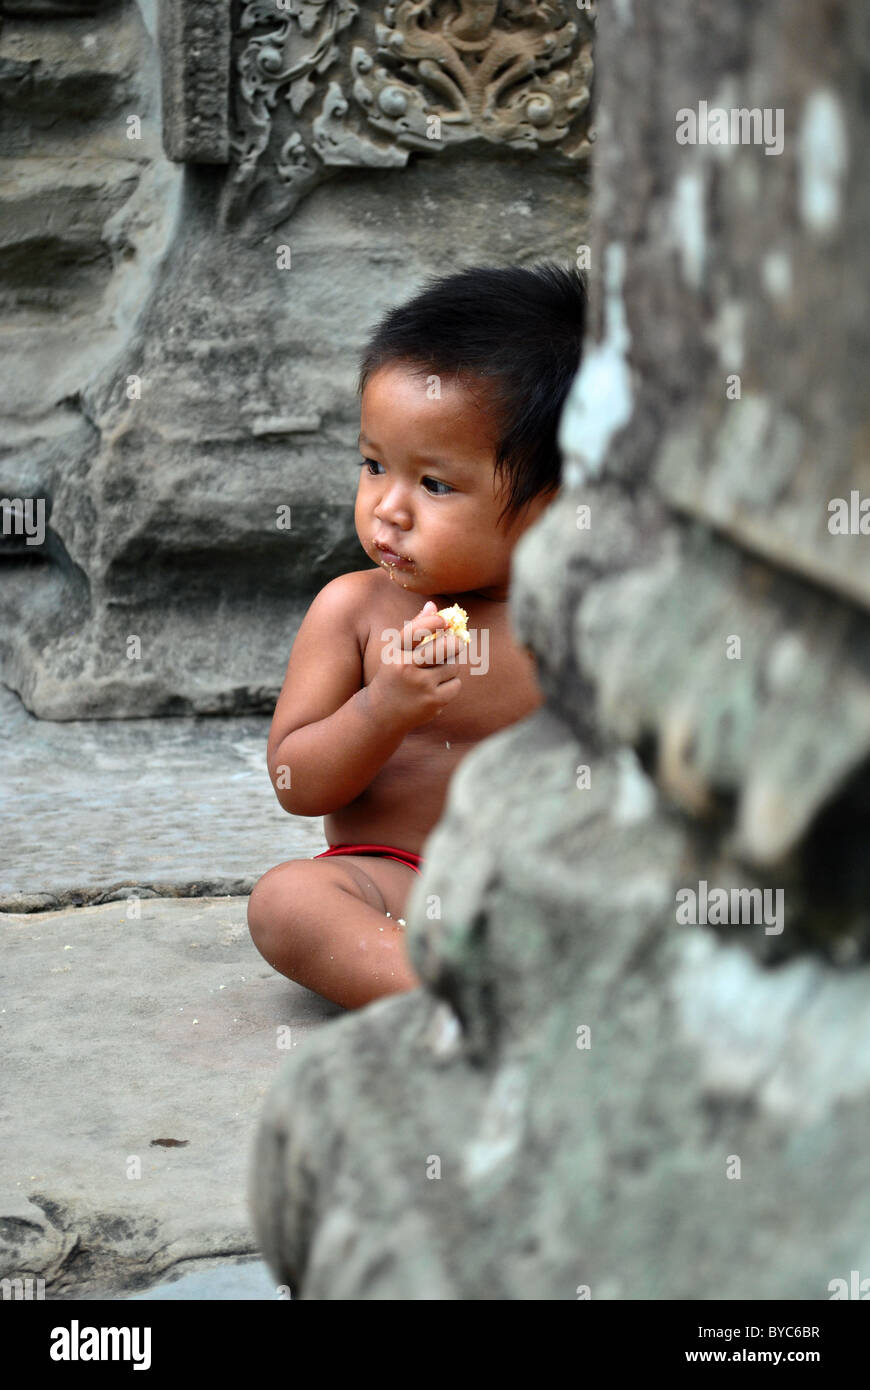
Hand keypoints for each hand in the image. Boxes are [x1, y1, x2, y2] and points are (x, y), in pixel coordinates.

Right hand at [367, 600, 462, 729]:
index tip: (443, 620)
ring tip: (438, 672)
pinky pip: (456, 685)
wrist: (381, 713)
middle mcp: (406, 668)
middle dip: (455, 643)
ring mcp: (421, 686)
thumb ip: (415, 628)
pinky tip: (437, 688)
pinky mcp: (433, 701)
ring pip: (453, 666)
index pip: (416, 630)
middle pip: (445, 647)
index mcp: (395, 653)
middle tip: (456, 643)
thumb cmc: (393, 675)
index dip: (434, 621)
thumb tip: (433, 605)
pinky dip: (451, 685)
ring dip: (451, 666)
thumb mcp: (397, 652)